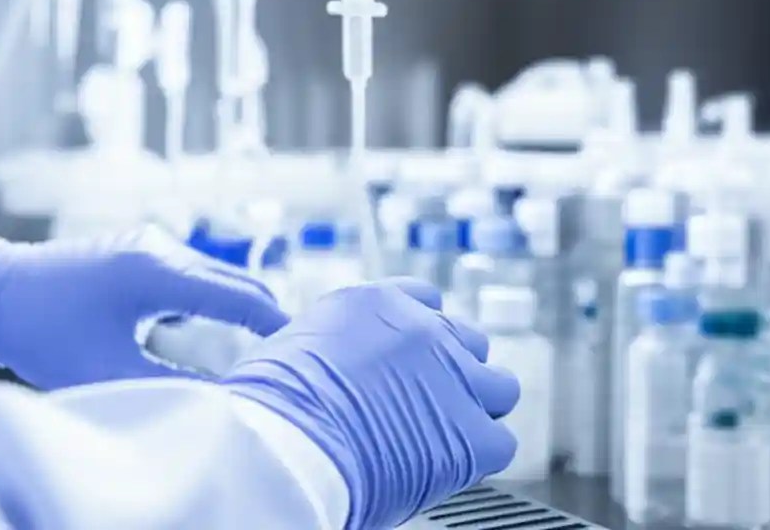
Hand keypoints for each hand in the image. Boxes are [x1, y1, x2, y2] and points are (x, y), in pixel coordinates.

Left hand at [0, 226, 289, 388]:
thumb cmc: (42, 333)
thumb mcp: (105, 369)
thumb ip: (168, 385)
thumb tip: (221, 400)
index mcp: (157, 272)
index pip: (238, 298)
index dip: (275, 324)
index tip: (306, 348)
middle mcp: (159, 248)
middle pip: (235, 282)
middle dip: (266, 315)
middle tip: (297, 350)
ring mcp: (148, 244)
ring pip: (214, 277)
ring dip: (239, 307)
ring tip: (264, 344)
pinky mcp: (137, 250)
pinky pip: (192, 274)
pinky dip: (213, 299)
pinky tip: (215, 326)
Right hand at [224, 279, 519, 529]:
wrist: (284, 451)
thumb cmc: (269, 413)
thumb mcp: (289, 350)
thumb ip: (329, 346)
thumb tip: (332, 366)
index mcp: (374, 304)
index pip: (423, 301)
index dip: (420, 337)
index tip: (411, 360)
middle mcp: (422, 329)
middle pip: (465, 340)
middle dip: (450, 370)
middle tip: (424, 405)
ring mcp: (454, 377)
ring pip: (497, 387)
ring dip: (475, 408)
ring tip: (444, 438)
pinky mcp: (472, 433)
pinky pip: (500, 442)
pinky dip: (478, 457)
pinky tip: (447, 468)